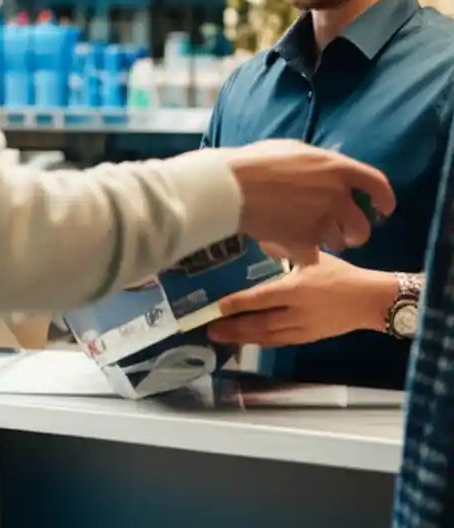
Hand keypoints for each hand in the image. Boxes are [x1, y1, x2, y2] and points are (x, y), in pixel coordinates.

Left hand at [206, 251, 395, 346]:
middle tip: (208, 330)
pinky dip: (261, 342)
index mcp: (296, 289)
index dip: (237, 304)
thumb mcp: (313, 258)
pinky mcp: (309, 338)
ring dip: (242, 338)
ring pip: (267, 336)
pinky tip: (247, 341)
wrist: (371, 300)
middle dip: (233, 328)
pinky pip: (280, 342)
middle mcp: (297, 311)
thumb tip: (262, 238)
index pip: (260, 298)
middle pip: (259, 323)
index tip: (217, 307)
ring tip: (221, 337)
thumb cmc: (342, 274)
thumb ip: (286, 252)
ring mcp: (303, 328)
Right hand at [223, 139, 394, 264]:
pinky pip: (311, 257)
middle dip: (354, 234)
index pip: (377, 185)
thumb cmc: (253, 163)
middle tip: (343, 236)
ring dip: (326, 243)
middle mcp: (335, 196)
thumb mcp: (291, 150)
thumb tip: (326, 168)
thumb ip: (316, 163)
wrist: (228, 187)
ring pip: (338, 243)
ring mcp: (320, 221)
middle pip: (361, 226)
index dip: (384, 200)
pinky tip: (285, 247)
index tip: (382, 211)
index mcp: (336, 169)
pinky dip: (299, 254)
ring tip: (307, 239)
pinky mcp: (302, 243)